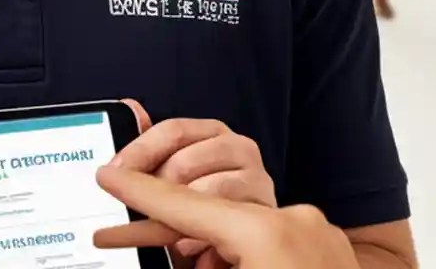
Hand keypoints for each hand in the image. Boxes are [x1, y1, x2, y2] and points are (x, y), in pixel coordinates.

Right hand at [93, 164, 358, 268]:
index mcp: (266, 234)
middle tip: (117, 234)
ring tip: (184, 260)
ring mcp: (318, 235)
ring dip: (206, 246)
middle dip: (165, 228)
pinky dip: (242, 254)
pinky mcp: (329, 251)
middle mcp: (296, 223)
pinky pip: (272, 242)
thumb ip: (186, 263)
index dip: (139, 193)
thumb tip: (170, 249)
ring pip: (241, 229)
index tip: (106, 175)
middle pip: (211, 216)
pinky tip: (220, 265)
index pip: (184, 205)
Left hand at [112, 100, 276, 265]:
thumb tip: (130, 107)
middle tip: (135, 210)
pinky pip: (220, 222)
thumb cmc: (203, 198)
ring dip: (176, 217)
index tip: (111, 173)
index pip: (173, 131)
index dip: (139, 151)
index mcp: (213, 132)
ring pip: (201, 194)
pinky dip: (198, 237)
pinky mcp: (264, 210)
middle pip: (183, 163)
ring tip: (163, 230)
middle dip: (154, 191)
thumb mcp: (173, 171)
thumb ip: (151, 145)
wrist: (237, 238)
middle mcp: (239, 148)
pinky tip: (187, 244)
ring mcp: (256, 179)